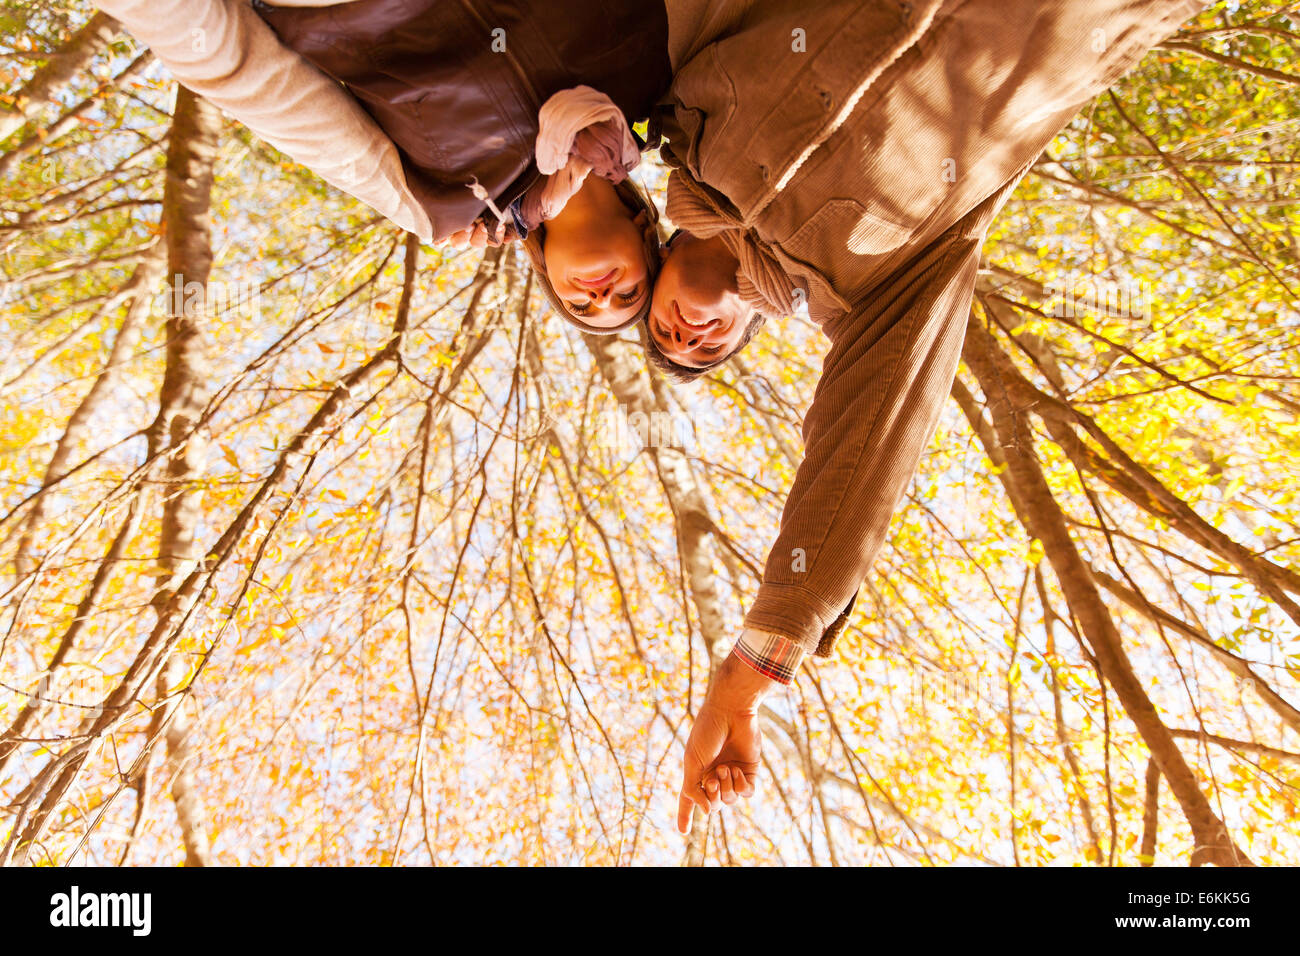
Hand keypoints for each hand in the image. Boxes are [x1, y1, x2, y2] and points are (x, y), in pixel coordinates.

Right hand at [675, 648, 777, 834]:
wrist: (730, 711)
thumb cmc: (707, 732)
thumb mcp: (692, 763)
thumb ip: (694, 789)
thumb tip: (708, 813)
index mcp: (696, 771)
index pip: (689, 798)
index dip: (685, 814)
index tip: (683, 831)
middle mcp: (713, 774)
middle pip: (712, 803)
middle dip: (711, 795)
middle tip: (712, 778)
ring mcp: (731, 772)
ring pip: (730, 800)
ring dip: (726, 788)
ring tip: (725, 768)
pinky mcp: (749, 769)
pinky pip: (746, 792)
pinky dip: (741, 785)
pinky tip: (737, 770)